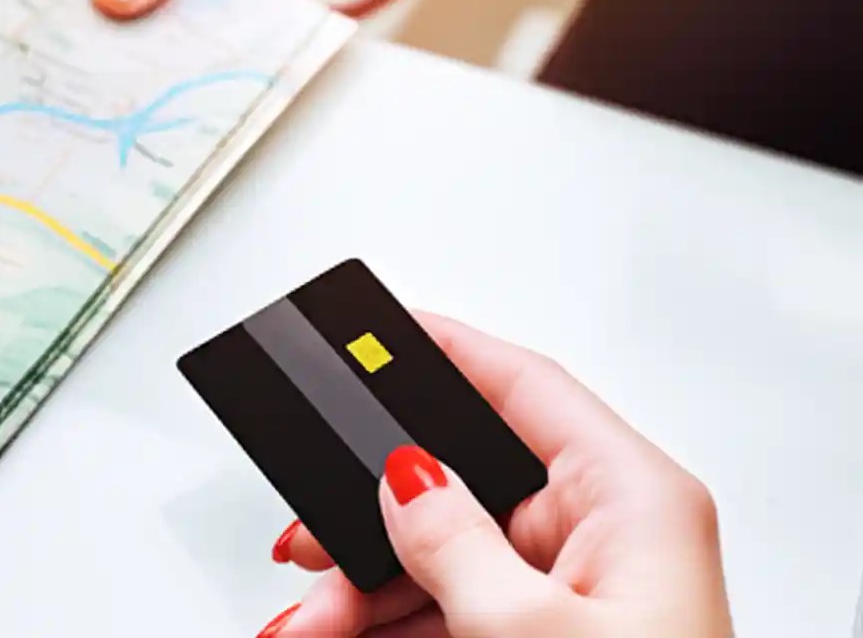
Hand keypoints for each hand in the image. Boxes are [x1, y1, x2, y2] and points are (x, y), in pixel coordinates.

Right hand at [258, 313, 732, 636]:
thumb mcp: (527, 630)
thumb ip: (452, 541)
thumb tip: (404, 479)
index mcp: (631, 501)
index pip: (526, 387)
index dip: (449, 348)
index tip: (383, 329)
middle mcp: (605, 536)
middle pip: (462, 483)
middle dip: (371, 518)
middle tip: (307, 534)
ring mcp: (574, 593)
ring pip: (441, 556)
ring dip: (365, 590)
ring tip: (306, 621)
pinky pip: (450, 608)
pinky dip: (391, 625)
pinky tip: (339, 635)